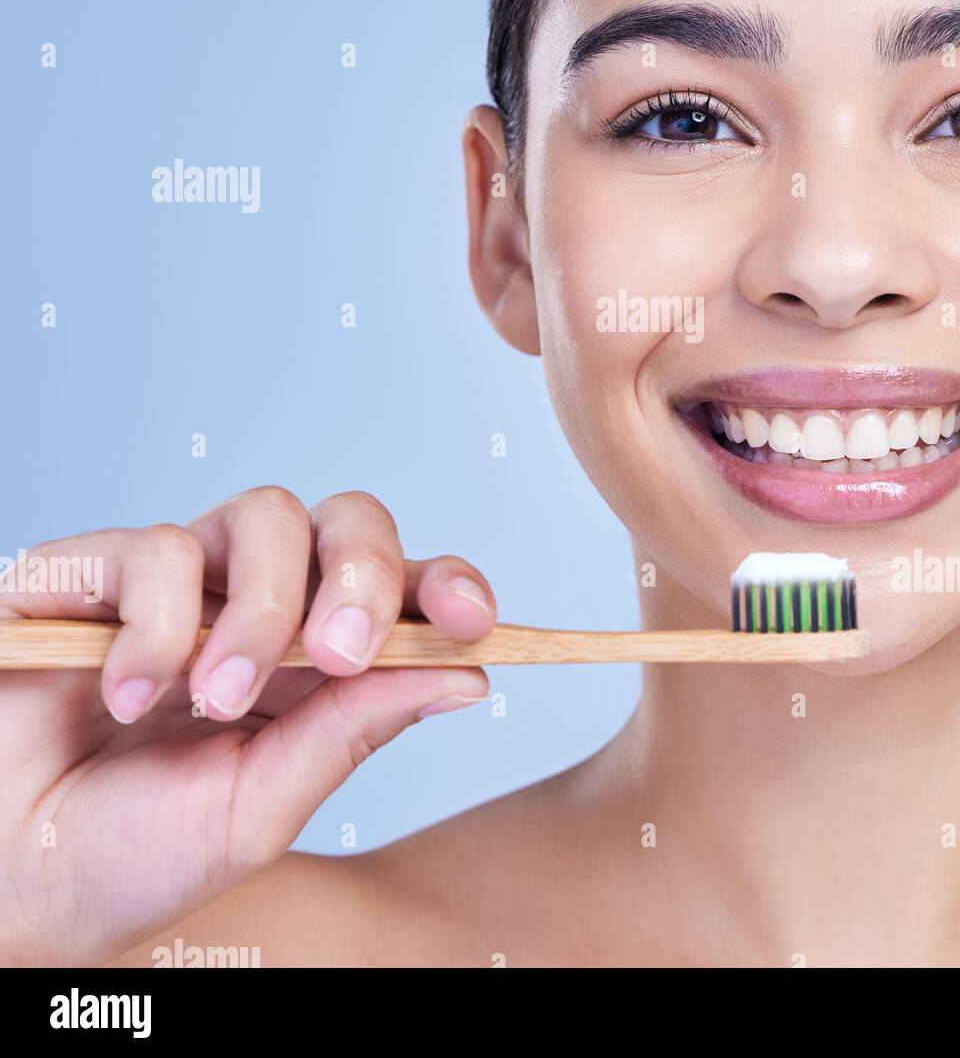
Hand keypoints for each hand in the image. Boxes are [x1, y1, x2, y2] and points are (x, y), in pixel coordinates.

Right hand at [0, 486, 494, 965]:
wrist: (10, 882)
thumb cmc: (132, 855)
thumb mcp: (261, 806)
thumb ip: (354, 731)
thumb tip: (469, 675)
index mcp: (313, 657)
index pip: (399, 589)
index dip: (444, 585)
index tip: (474, 620)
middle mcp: (256, 602)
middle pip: (346, 522)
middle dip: (364, 573)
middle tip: (342, 652)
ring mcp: (178, 580)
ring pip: (263, 516)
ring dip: (261, 610)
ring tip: (219, 698)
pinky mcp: (92, 571)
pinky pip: (157, 549)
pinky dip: (161, 625)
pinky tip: (133, 695)